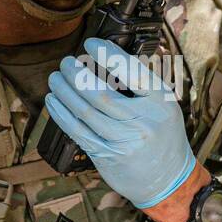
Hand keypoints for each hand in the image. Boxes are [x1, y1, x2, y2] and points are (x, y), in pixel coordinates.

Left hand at [45, 36, 196, 208]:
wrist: (168, 178)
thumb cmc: (163, 135)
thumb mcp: (164, 104)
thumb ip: (141, 80)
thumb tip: (109, 51)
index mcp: (161, 103)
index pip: (132, 72)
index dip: (107, 55)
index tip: (90, 44)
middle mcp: (144, 123)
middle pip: (101, 94)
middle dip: (76, 75)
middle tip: (66, 62)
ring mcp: (125, 142)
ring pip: (85, 113)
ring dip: (64, 92)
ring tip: (55, 78)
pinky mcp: (108, 157)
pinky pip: (78, 132)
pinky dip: (62, 114)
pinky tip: (54, 102)